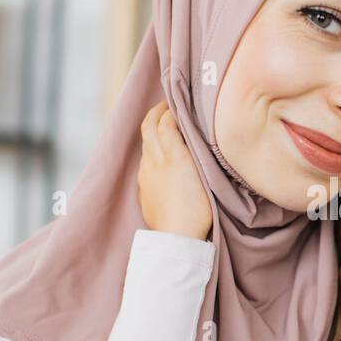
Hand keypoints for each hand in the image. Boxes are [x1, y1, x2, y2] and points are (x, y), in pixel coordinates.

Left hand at [137, 101, 211, 240]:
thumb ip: (180, 139)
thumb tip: (174, 119)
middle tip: (170, 107)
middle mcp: (150, 163)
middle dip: (156, 114)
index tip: (180, 102)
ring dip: (155, 134)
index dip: (169, 108)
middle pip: (148, 129)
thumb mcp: (193, 166)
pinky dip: (154, 153)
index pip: (160, 121)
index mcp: (163, 154)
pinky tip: (165, 159)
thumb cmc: (194, 204)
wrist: (178, 237)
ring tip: (169, 130)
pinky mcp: (146, 192)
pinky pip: (147, 165)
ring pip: (147, 147)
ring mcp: (146, 178)